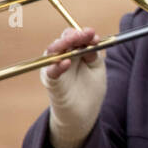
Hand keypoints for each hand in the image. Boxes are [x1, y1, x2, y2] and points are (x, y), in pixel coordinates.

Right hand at [41, 27, 106, 147]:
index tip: (94, 34)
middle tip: (86, 34)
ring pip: (53, 52)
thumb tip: (92, 41)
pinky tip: (67, 62)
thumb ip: (94, 55)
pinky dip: (58, 66)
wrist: (84, 114)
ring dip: (63, 44)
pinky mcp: (52, 83)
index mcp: (74, 52)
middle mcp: (62, 58)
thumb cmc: (90, 89)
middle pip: (63, 41)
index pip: (75, 38)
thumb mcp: (97, 68)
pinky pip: (51, 72)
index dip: (83, 34)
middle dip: (74, 35)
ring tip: (73, 40)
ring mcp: (55, 69)